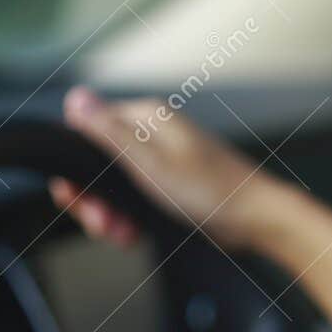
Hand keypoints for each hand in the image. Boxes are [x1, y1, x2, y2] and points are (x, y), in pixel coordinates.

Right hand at [49, 86, 279, 250]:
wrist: (255, 219)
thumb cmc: (210, 192)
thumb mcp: (150, 164)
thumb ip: (109, 131)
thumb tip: (75, 98)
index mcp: (145, 118)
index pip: (85, 133)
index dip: (76, 170)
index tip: (79, 198)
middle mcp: (150, 134)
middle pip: (96, 163)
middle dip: (94, 199)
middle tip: (104, 225)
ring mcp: (160, 159)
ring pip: (113, 186)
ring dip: (111, 214)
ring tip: (124, 234)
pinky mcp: (168, 183)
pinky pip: (133, 198)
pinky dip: (129, 218)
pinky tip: (136, 233)